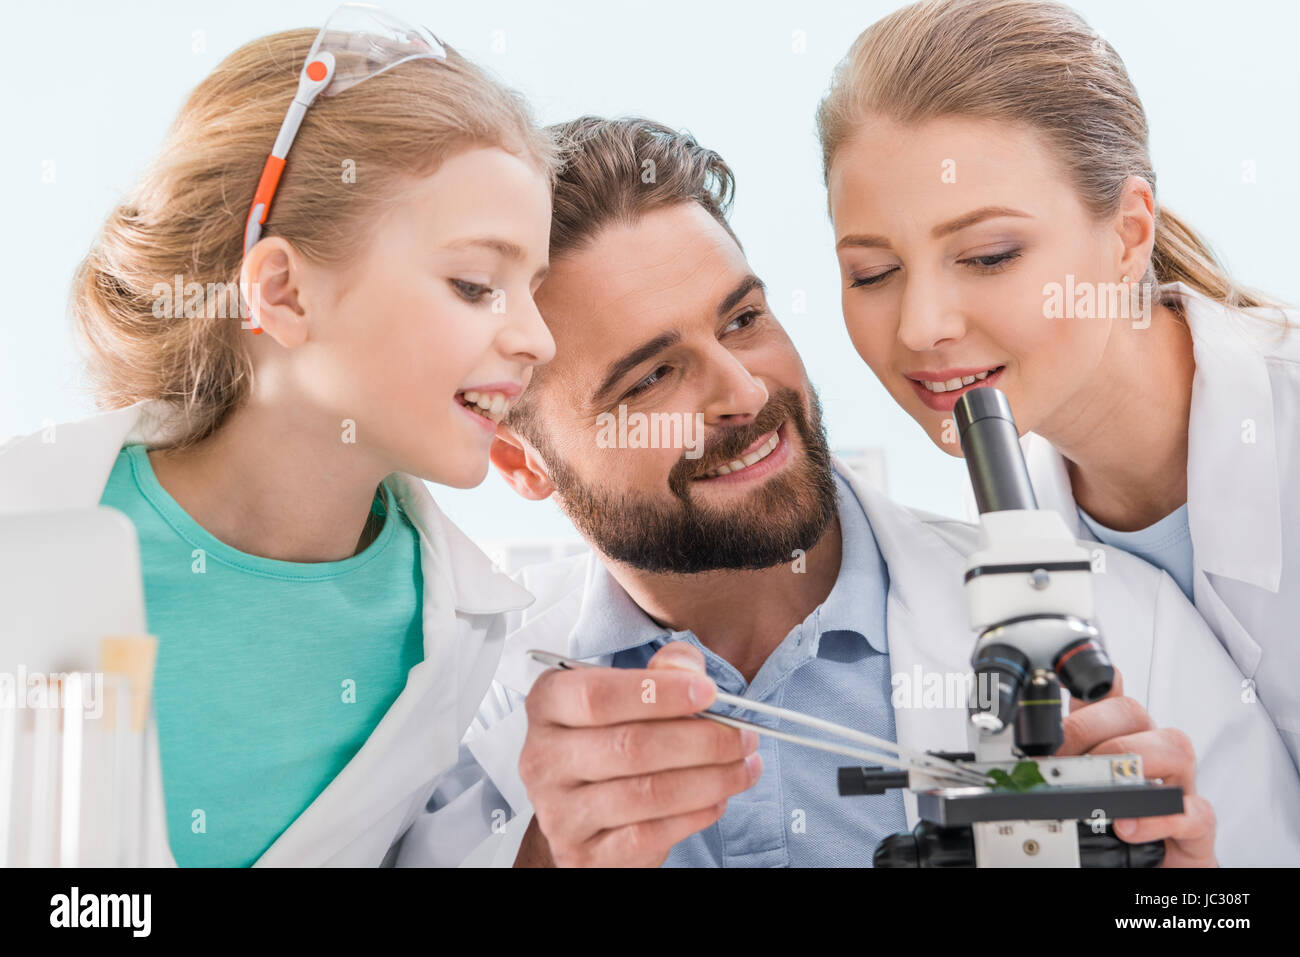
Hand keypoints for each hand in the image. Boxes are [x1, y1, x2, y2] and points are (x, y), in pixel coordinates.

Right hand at [519, 641, 761, 866]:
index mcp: (548, 705)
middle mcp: (542, 758)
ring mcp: (559, 812)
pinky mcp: (583, 853)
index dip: (657, 693)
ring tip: (743, 766)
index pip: (596, 695)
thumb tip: (692, 672)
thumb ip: (664, 669)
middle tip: (742, 736)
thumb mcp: (631, 692)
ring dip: (710, 779)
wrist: (583, 808)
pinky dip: (695, 814)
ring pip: (646, 793)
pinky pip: (649, 833)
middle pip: (629, 746)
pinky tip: (719, 798)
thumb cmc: (612, 739)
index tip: (709, 692)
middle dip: (701, 740)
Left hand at [1061, 668, 1216, 866]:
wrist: (1147, 876)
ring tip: (1097, 786)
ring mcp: (1178, 792)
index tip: (1059, 681)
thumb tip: (1021, 758)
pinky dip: (1161, 816)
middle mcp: (1151, 760)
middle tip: (1058, 757)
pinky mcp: (1196, 832)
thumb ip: (1059, 768)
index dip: (1092, 682)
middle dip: (1090, 726)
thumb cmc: (1115, 836)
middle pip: (1134, 713)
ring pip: (1174, 747)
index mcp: (1120, 745)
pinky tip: (1129, 825)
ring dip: (1130, 758)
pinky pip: (1195, 812)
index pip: (1109, 697)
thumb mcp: (1081, 794)